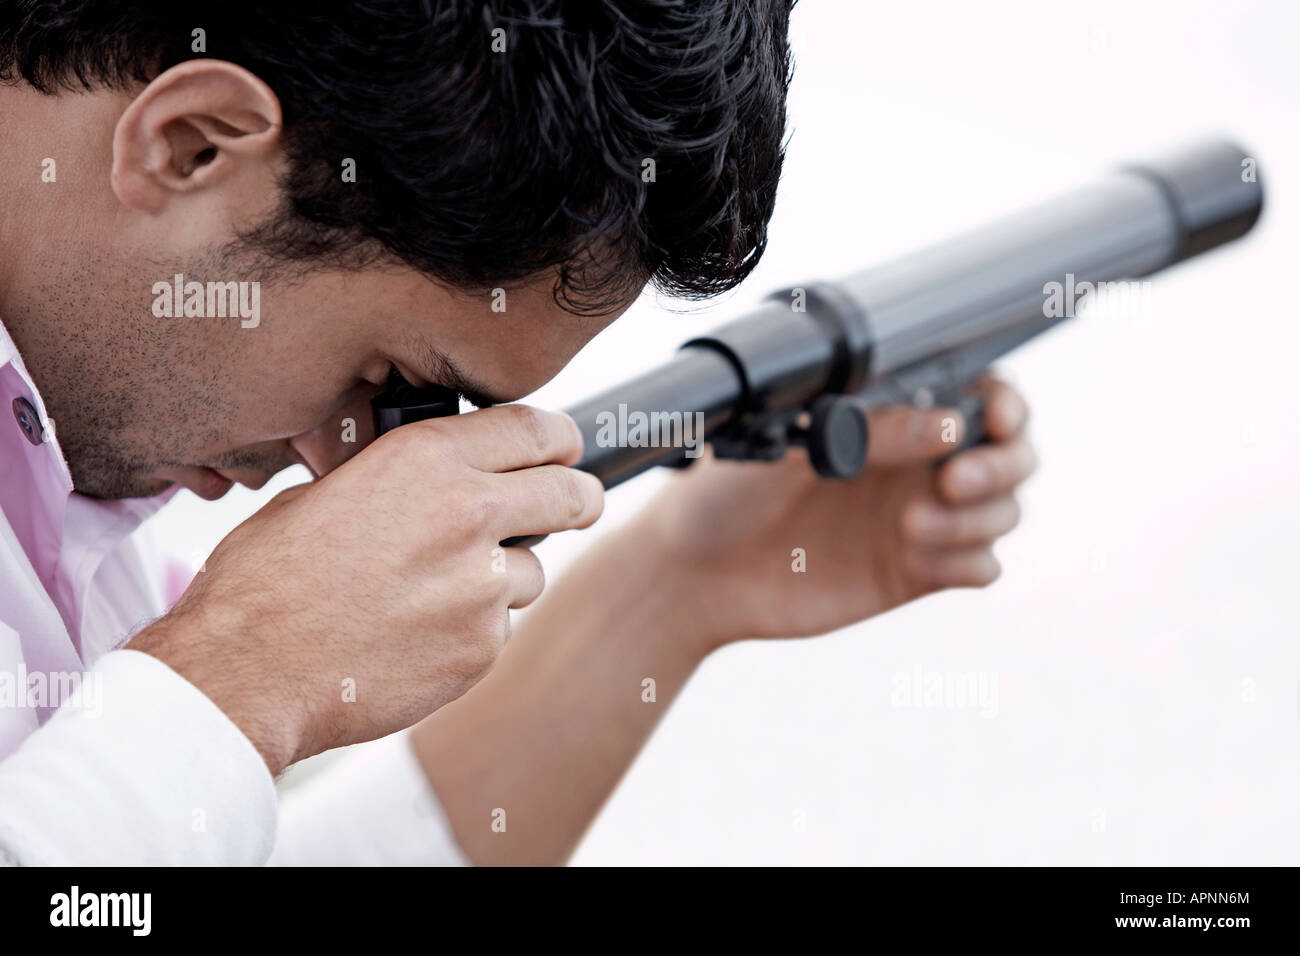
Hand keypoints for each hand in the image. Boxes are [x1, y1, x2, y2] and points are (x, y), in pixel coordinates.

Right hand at [129, 405, 603, 774]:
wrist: (249, 670)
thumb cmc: (268, 580)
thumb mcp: (325, 493)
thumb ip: (402, 481)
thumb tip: (439, 481)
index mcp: (425, 459)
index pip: (535, 429)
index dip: (559, 440)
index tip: (567, 450)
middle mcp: (468, 512)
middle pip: (570, 494)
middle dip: (577, 498)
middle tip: (576, 505)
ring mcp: (482, 584)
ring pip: (532, 571)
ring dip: (502, 579)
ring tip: (432, 596)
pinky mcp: (482, 646)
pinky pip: (499, 628)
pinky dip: (472, 632)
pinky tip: (416, 637)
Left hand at [628, 377, 1034, 649]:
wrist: (692, 572)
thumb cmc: (727, 491)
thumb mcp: (796, 447)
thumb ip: (876, 433)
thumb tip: (955, 425)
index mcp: (890, 417)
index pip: (980, 397)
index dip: (1006, 403)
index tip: (995, 417)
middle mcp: (914, 464)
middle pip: (1012, 456)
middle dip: (1004, 465)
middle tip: (953, 481)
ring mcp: (920, 519)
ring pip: (1002, 513)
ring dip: (979, 518)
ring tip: (912, 529)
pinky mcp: (913, 573)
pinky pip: (979, 568)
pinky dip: (969, 561)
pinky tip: (918, 557)